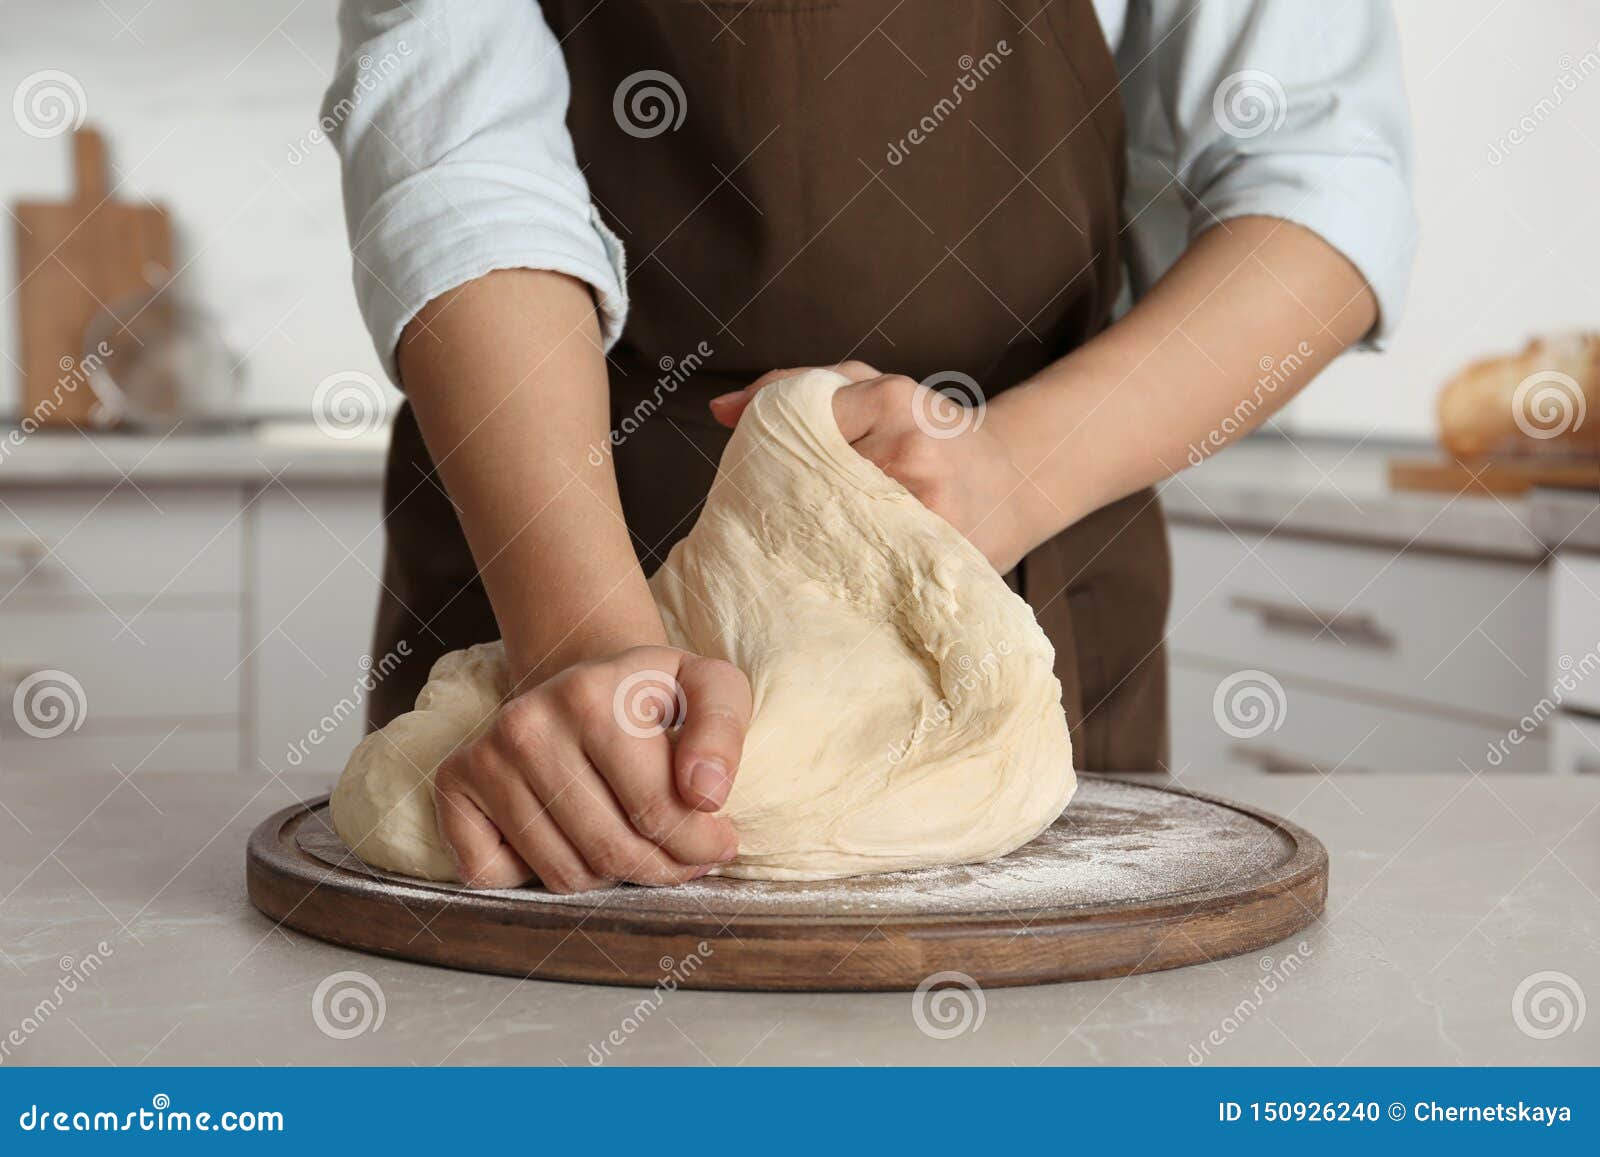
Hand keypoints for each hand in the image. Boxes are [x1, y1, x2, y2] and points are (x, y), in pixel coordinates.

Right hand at [432, 645, 748, 891]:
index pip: (657, 811)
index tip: (720, 841)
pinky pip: (493, 877)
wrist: (585, 681)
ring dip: (608, 875)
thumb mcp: (708, 688)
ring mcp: (484, 756)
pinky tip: (564, 836)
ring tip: (628, 839)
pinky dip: (532, 878)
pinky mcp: (453, 785)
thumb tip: (706, 795)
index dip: (701, 843)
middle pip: (610, 851)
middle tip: (682, 856)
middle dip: (661, 868)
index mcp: (592, 696)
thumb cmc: (653, 696)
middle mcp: (527, 724)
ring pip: (562, 873)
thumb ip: (722, 732)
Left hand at [710, 363, 1052, 572]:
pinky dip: (853, 575)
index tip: (776, 479)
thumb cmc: (929, 432)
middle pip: (811, 486)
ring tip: (822, 549)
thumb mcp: (872, 389)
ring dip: (818, 545)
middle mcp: (911, 453)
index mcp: (892, 401)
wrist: (1015, 479)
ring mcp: (931, 510)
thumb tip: (719, 410)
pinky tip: (850, 576)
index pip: (799, 430)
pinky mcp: (944, 558)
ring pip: (837, 534)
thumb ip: (795, 389)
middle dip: (790, 507)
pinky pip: (875, 573)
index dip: (778, 459)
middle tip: (783, 526)